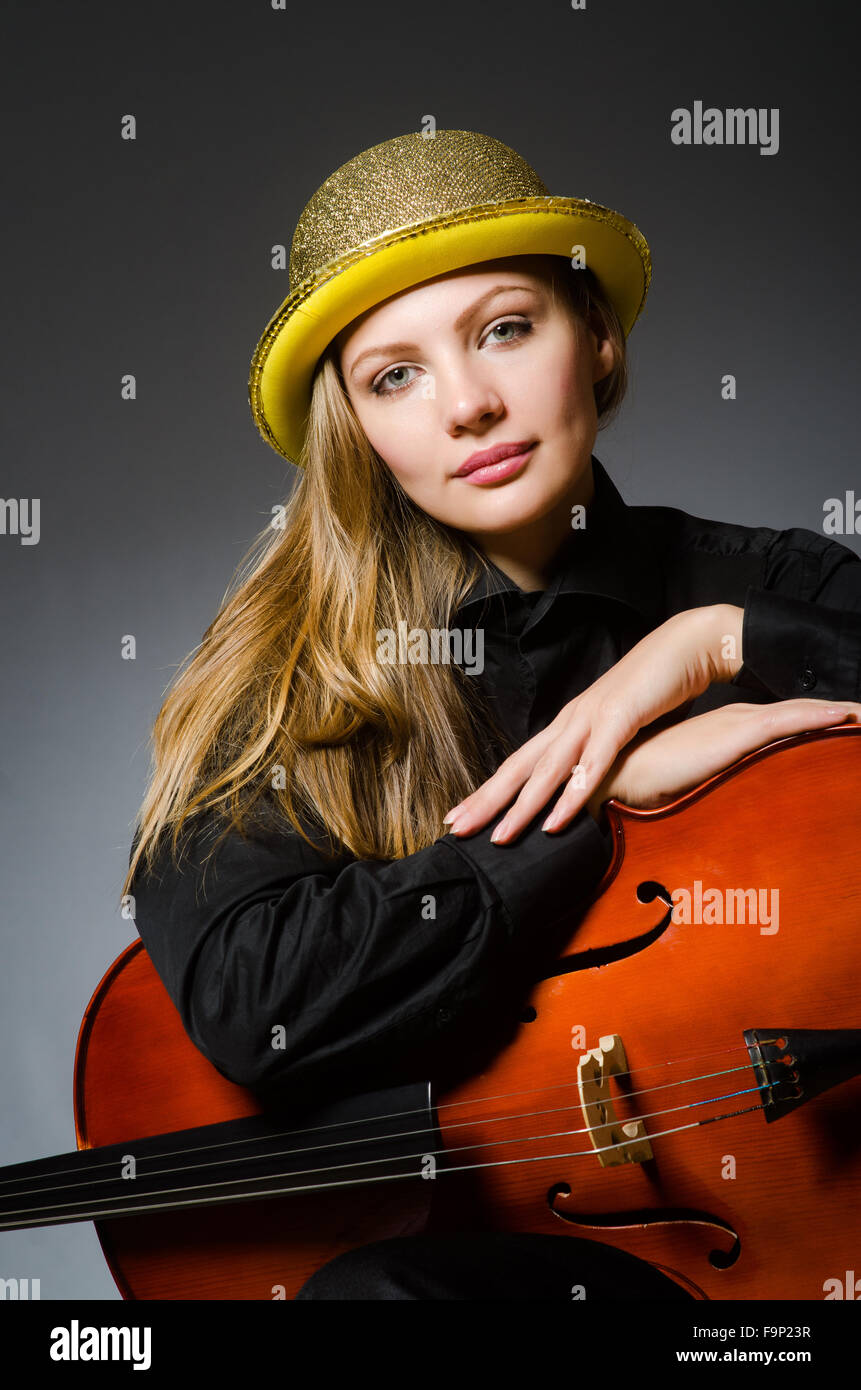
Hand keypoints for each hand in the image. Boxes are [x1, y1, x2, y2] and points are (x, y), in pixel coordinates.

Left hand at [444, 604, 744, 842]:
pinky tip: (557, 821)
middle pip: (519, 767)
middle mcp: (571, 720)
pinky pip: (593, 763)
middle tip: (456, 829)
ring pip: (548, 769)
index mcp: (568, 724)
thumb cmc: (657, 689)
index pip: (520, 763)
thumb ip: (603, 755)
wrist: (690, 646)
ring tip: (499, 836)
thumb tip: (593, 787)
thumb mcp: (622, 730)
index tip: (462, 817)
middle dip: (487, 800)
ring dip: (523, 806)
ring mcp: (592, 717)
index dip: (491, 791)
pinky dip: (574, 793)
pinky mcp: (620, 717)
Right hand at [586, 698, 860, 825]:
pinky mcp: (736, 735)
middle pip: (799, 714)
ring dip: (838, 712)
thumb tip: (734, 809)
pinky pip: (789, 722)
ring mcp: (738, 725)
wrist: (619, 776)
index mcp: (730, 731)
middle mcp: (739, 721)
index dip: (817, 720)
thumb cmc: (650, 787)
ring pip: (802, 714)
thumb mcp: (694, 786)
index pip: (784, 723)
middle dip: (837, 713)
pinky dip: (821, 717)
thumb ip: (717, 787)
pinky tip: (848, 715)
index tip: (851, 723)